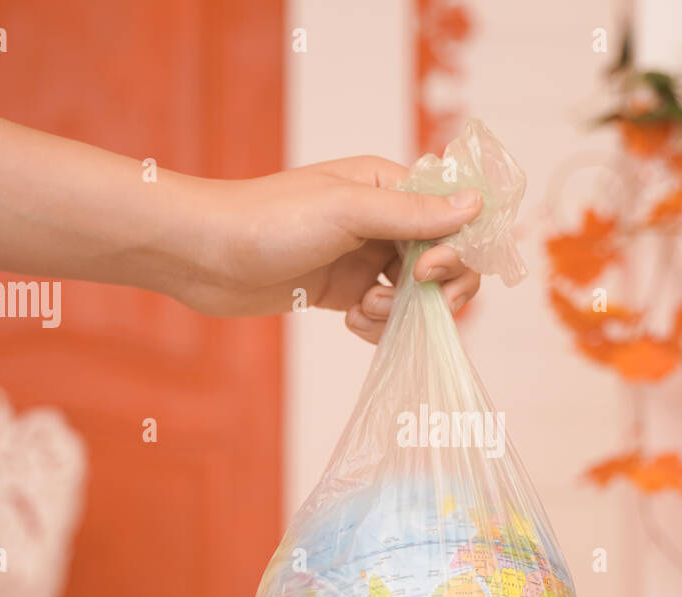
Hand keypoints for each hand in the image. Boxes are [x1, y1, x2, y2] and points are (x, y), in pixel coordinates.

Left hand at [172, 157, 483, 341]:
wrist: (204, 255)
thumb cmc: (268, 220)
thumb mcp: (347, 211)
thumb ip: (413, 213)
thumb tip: (477, 204)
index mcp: (387, 186)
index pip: (453, 218)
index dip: (454, 251)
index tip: (426, 273)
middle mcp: (382, 220)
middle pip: (443, 260)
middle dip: (432, 291)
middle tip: (399, 302)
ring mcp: (363, 258)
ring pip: (415, 295)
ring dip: (399, 312)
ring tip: (361, 311)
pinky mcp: (343, 292)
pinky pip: (385, 315)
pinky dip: (376, 326)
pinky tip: (350, 321)